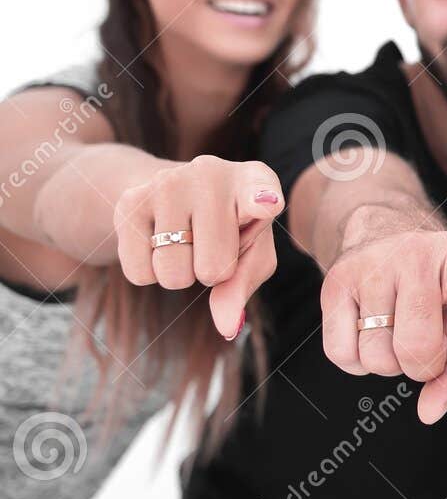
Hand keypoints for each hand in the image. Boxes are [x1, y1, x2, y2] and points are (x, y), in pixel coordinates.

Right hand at [113, 155, 282, 337]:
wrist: (173, 192)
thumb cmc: (230, 229)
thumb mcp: (252, 254)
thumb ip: (244, 285)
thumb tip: (226, 326)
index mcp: (256, 180)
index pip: (260, 194)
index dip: (261, 202)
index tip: (265, 206)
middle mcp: (210, 172)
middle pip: (214, 268)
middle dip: (212, 272)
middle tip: (210, 245)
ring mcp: (166, 183)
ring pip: (173, 275)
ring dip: (180, 274)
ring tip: (186, 241)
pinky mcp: (130, 201)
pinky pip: (139, 274)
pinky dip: (150, 274)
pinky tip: (159, 243)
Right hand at [320, 228, 446, 405]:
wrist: (390, 239)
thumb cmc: (440, 291)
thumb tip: (430, 412)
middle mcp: (414, 256)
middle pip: (414, 347)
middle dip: (421, 366)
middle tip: (423, 349)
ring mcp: (370, 267)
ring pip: (375, 356)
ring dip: (388, 363)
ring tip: (397, 338)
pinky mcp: (334, 283)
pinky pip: (340, 353)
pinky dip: (357, 361)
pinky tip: (372, 339)